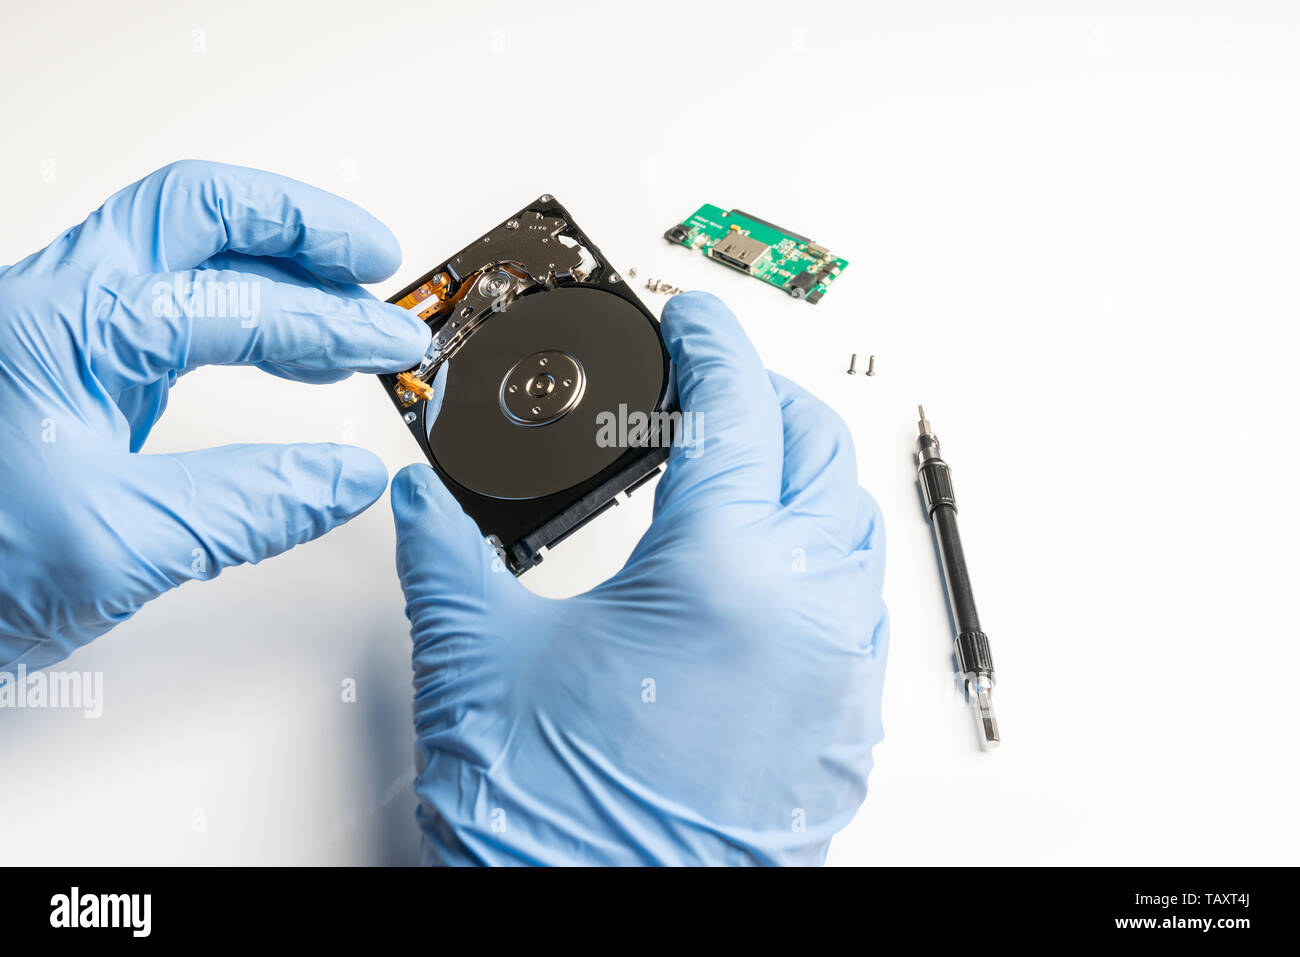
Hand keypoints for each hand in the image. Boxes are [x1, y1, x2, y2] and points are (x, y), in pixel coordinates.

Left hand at [0, 161, 428, 670]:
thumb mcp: (117, 543)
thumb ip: (248, 507)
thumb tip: (344, 480)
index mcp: (67, 326)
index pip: (236, 301)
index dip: (331, 325)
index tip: (391, 352)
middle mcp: (60, 305)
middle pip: (199, 212)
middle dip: (300, 228)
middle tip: (374, 260)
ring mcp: (63, 332)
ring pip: (185, 251)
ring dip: (276, 268)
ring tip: (348, 307)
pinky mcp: (70, 370)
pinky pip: (171, 307)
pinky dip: (241, 312)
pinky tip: (278, 345)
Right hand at [392, 291, 886, 864]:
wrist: (592, 941)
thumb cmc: (551, 832)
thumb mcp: (476, 661)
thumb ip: (443, 553)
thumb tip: (420, 501)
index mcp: (725, 574)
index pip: (740, 406)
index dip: (712, 343)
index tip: (694, 320)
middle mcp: (807, 617)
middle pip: (818, 449)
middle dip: (767, 396)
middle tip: (711, 384)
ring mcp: (838, 680)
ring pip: (852, 527)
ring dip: (801, 475)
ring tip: (737, 464)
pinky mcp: (841, 733)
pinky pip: (858, 607)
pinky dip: (820, 557)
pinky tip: (762, 570)